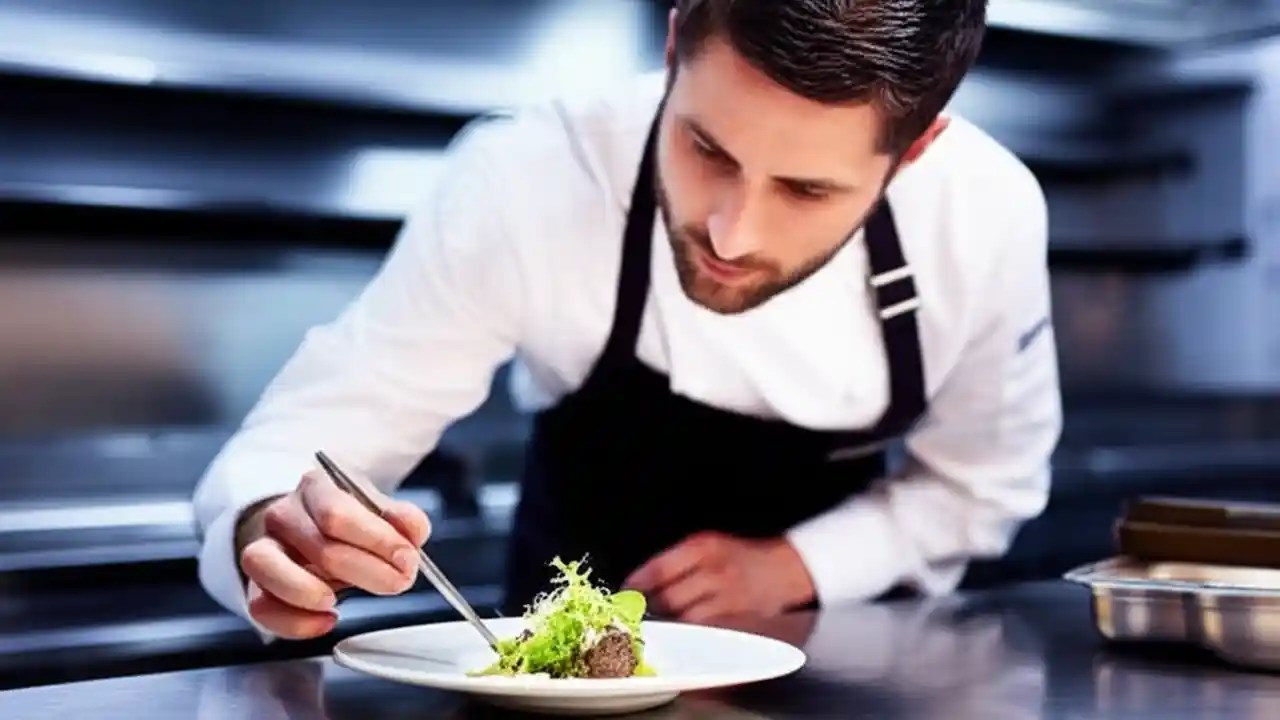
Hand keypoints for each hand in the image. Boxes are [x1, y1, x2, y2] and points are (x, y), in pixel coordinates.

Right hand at [236, 468, 430, 638]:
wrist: (308, 529)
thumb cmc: (347, 522)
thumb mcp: (379, 512)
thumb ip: (403, 519)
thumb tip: (412, 530)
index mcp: (316, 488)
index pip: (338, 513)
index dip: (377, 540)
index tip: (406, 558)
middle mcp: (283, 515)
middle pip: (320, 547)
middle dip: (368, 571)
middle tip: (397, 582)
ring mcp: (263, 549)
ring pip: (267, 568)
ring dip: (308, 592)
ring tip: (337, 601)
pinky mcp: (255, 586)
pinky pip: (261, 607)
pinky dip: (295, 622)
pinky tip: (326, 620)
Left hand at [622, 531, 816, 622]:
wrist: (783, 569)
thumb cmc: (739, 557)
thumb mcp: (707, 545)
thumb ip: (675, 561)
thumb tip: (639, 582)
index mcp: (702, 548)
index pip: (659, 569)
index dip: (637, 584)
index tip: (626, 593)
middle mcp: (714, 572)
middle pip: (668, 599)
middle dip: (650, 608)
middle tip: (639, 612)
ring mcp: (727, 598)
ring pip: (684, 618)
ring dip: (669, 623)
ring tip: (662, 622)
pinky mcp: (737, 619)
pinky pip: (704, 630)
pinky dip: (690, 632)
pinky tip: (684, 631)